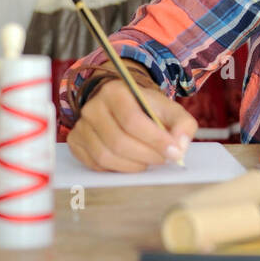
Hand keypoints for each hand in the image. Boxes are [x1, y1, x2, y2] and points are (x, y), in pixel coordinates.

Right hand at [67, 78, 196, 171]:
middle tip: (162, 159)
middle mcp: (92, 106)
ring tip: (148, 161)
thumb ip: (183, 125)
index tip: (173, 152)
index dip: (155, 140)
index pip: (132, 121)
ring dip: (132, 165)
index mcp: (115, 92)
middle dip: (146, 155)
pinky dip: (116, 169)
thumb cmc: (148, 109)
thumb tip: (180, 148)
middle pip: (118, 141)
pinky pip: (95, 164)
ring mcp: (80, 125)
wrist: (124, 105)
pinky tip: (130, 161)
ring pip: (105, 156)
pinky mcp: (75, 142)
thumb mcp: (170, 110)